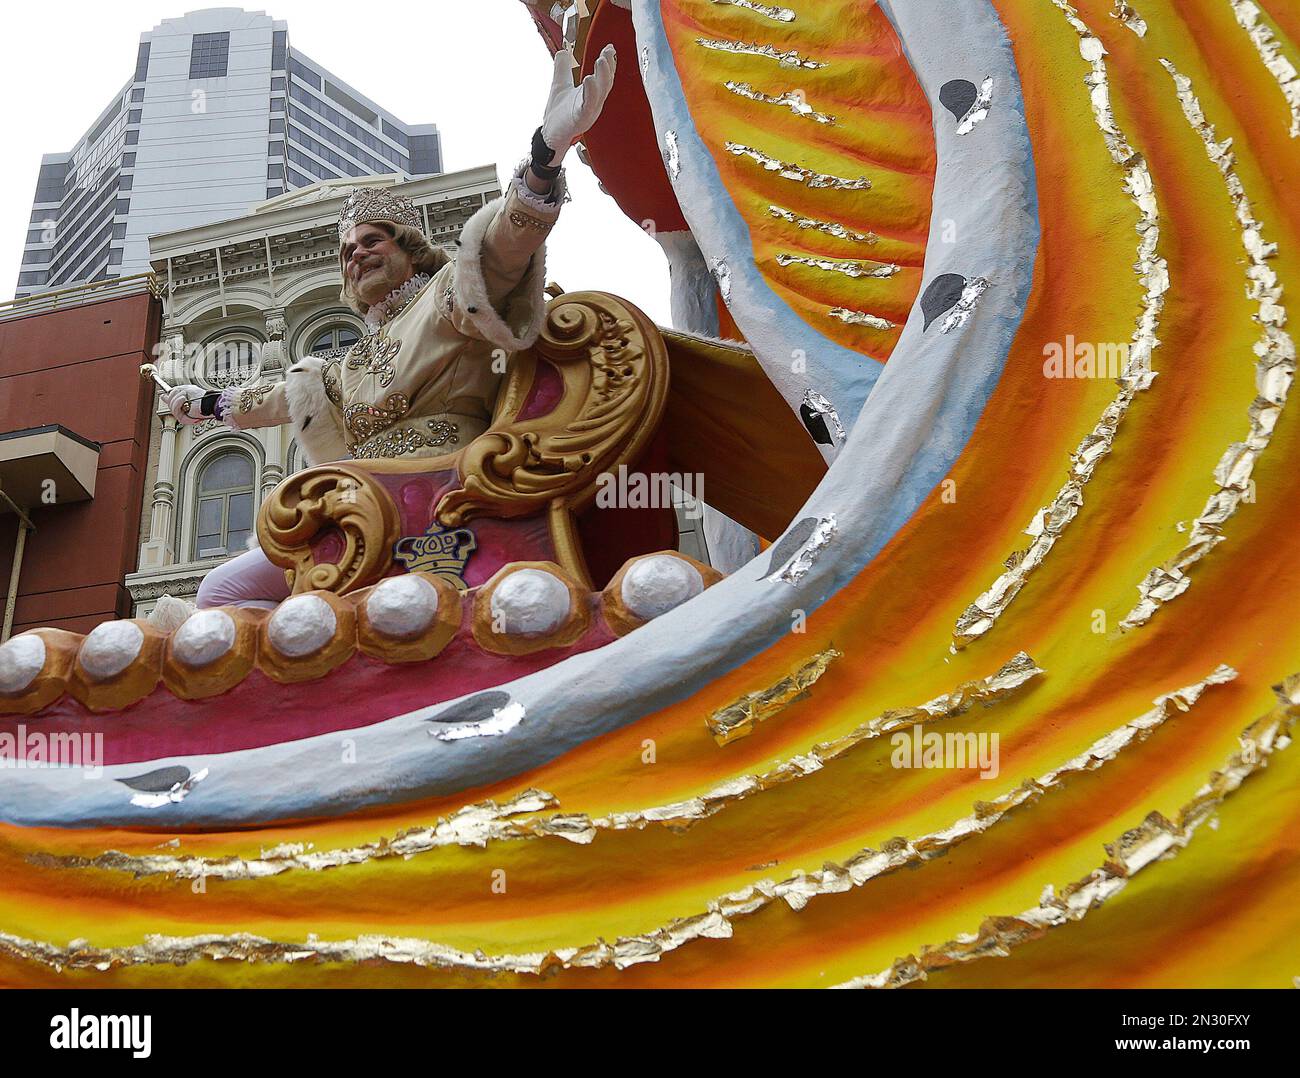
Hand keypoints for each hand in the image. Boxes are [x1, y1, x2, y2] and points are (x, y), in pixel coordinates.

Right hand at [162, 384, 206, 423]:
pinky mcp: (183, 419)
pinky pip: (175, 411)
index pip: (170, 401)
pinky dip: (178, 403)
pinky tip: (184, 400)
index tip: (162, 394)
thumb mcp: (185, 390)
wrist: (207, 402)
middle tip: (181, 394)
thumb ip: (174, 392)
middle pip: (168, 403)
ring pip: (170, 406)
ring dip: (177, 399)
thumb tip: (163, 396)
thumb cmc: (201, 396)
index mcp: (182, 401)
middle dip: (173, 396)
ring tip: (185, 397)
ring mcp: (182, 414)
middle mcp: (181, 408)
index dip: (166, 397)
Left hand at [539, 43, 616, 166]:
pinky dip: (590, 93)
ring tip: (601, 61)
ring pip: (599, 93)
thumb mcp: (560, 85)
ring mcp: (588, 112)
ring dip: (602, 77)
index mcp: (592, 95)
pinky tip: (589, 80)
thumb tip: (562, 51)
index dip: (608, 62)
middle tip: (608, 52)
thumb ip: (562, 68)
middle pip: (606, 84)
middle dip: (608, 67)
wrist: (549, 135)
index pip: (604, 77)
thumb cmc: (558, 114)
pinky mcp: (579, 119)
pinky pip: (587, 106)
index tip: (610, 47)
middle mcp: (594, 103)